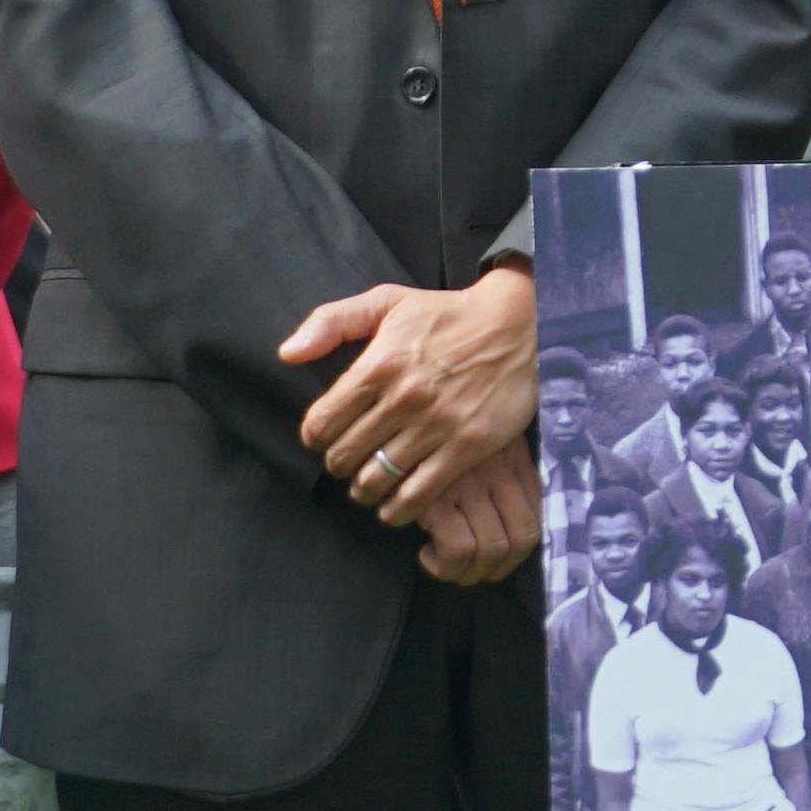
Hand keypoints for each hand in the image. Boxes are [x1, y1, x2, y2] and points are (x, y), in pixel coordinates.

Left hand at [286, 264, 537, 530]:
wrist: (523, 323)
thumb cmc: (449, 315)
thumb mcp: (389, 301)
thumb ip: (331, 321)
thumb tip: (287, 355)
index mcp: (379, 364)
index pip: (320, 424)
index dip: (317, 437)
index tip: (330, 437)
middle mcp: (404, 397)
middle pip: (343, 457)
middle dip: (340, 464)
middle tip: (352, 461)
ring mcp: (437, 424)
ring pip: (374, 481)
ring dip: (365, 490)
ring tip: (371, 483)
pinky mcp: (467, 446)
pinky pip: (416, 496)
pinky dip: (397, 508)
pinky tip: (397, 502)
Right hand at [414, 426, 544, 586]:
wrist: (404, 399)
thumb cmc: (441, 423)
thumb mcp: (483, 435)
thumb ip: (499, 467)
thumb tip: (501, 518)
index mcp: (515, 461)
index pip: (534, 520)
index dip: (514, 553)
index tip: (489, 560)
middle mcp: (499, 474)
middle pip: (519, 542)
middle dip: (493, 570)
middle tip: (464, 570)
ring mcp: (470, 486)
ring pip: (490, 551)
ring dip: (465, 572)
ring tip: (440, 563)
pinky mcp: (436, 496)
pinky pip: (457, 550)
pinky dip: (443, 564)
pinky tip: (425, 553)